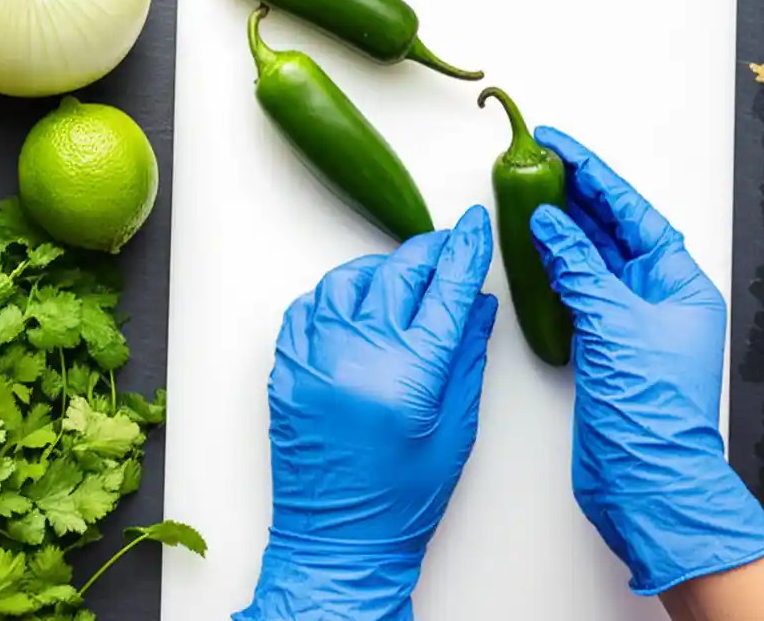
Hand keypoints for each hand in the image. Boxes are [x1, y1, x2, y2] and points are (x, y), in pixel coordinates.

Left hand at [236, 206, 497, 620]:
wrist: (337, 536)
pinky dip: (335, 294)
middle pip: (398, 275)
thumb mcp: (456, 428)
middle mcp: (357, 355)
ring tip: (401, 277)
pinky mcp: (287, 367)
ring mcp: (314, 357)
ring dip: (380, 269)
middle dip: (427, 253)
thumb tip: (476, 303)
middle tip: (445, 247)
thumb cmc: (402, 496)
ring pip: (349, 280)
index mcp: (409, 374)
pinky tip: (356, 301)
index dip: (464, 251)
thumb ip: (466, 357)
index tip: (474, 226)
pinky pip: (309, 307)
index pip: (444, 290)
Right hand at [530, 127, 763, 594]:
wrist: (644, 479)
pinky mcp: (601, 344)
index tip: (559, 144)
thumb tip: (550, 222)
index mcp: (680, 284)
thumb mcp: (614, 324)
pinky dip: (552, 266)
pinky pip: (575, 289)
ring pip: (590, 257)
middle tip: (536, 159)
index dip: (595, 173)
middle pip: (612, 229)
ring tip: (528, 192)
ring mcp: (628, 320)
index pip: (633, 212)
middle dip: (575, 192)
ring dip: (560, 226)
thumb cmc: (650, 413)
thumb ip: (578, 267)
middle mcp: (657, 297)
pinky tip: (532, 247)